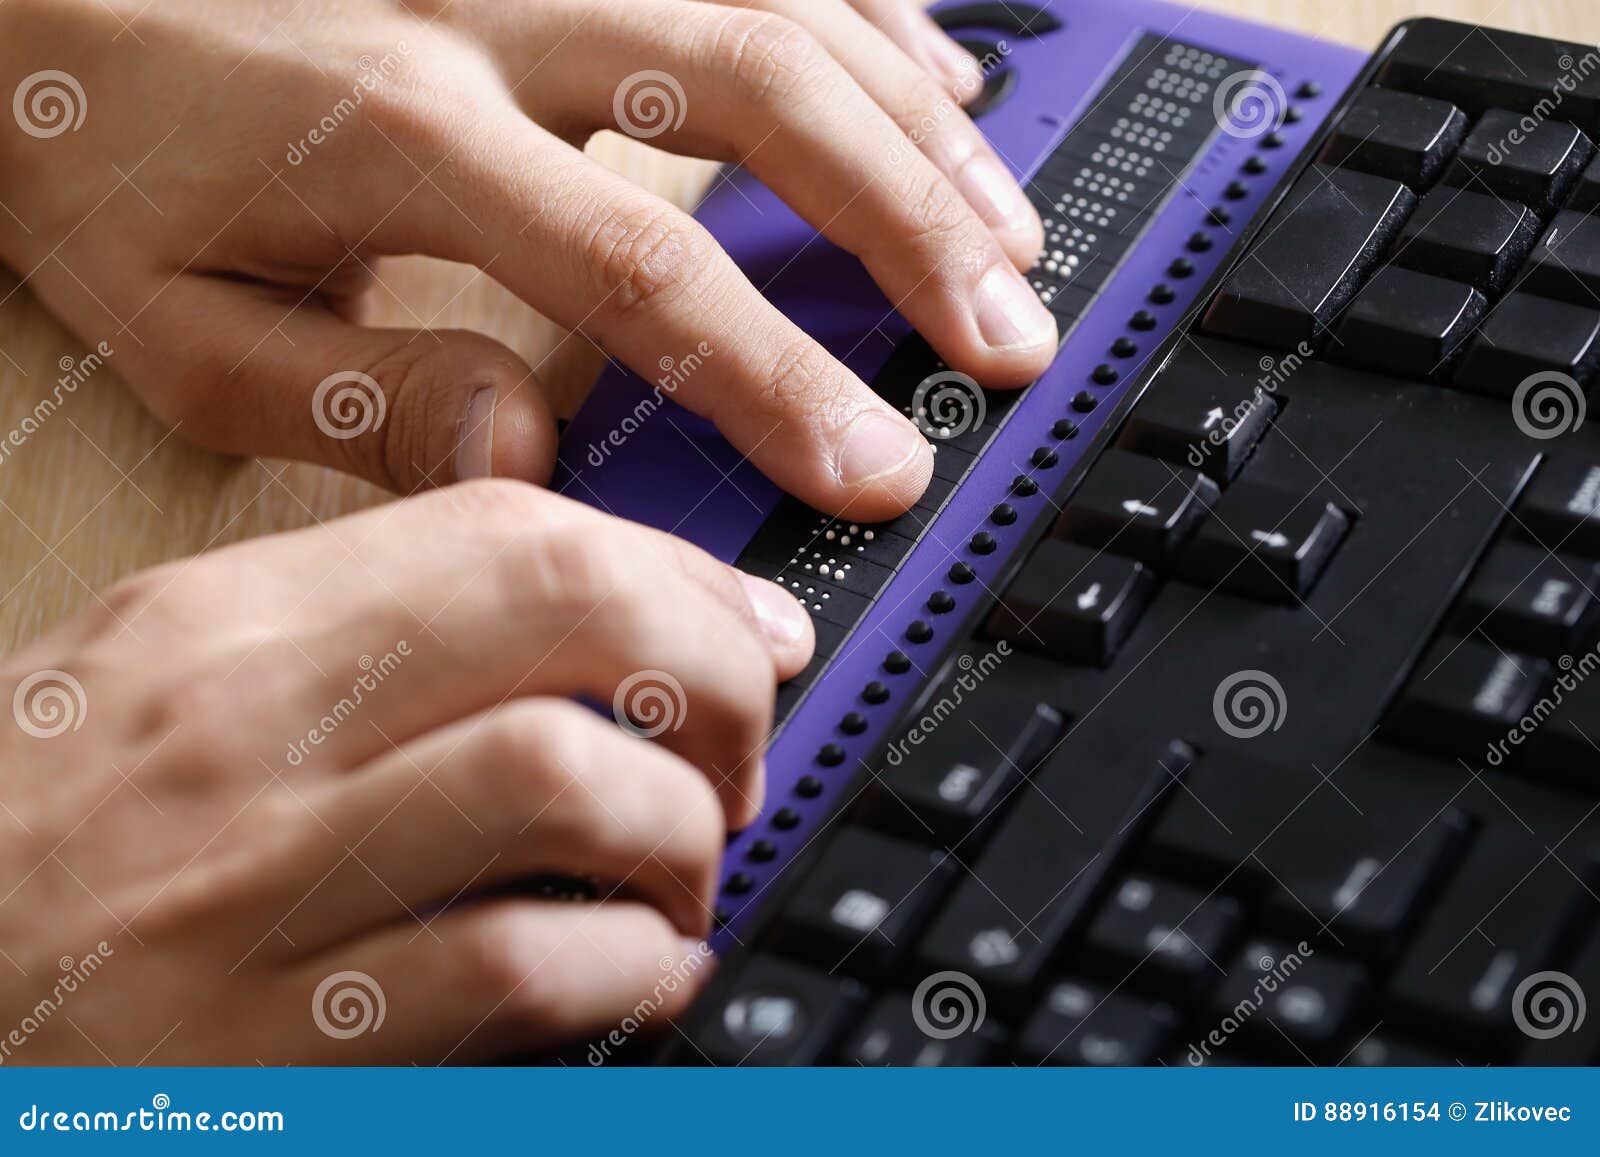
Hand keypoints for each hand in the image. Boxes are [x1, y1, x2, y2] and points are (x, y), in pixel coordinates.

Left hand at [0, 0, 1052, 519]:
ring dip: (916, 127)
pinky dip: (869, 13)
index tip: (873, 466)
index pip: (643, 269)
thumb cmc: (101, 150)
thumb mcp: (176, 317)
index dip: (779, 376)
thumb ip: (352, 397)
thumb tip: (524, 450)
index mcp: (401, 136)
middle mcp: (492, 13)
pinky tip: (940, 80)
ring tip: (1008, 234)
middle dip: (907, 232)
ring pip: (783, 8)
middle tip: (1004, 340)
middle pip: (761, 102)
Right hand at [0, 480, 812, 1062]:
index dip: (677, 576)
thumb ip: (358, 642)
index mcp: (223, 623)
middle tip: (737, 753)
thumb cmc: (26, 853)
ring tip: (684, 874)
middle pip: (569, 614)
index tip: (747, 632)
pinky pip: (519, 971)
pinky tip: (635, 978)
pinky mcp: (269, 1049)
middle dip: (714, 676)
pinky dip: (627, 970)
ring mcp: (255, 886)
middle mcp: (247, 729)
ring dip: (683, 831)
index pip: (511, 529)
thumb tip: (575, 633)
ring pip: (568, 779)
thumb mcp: (156, 690)